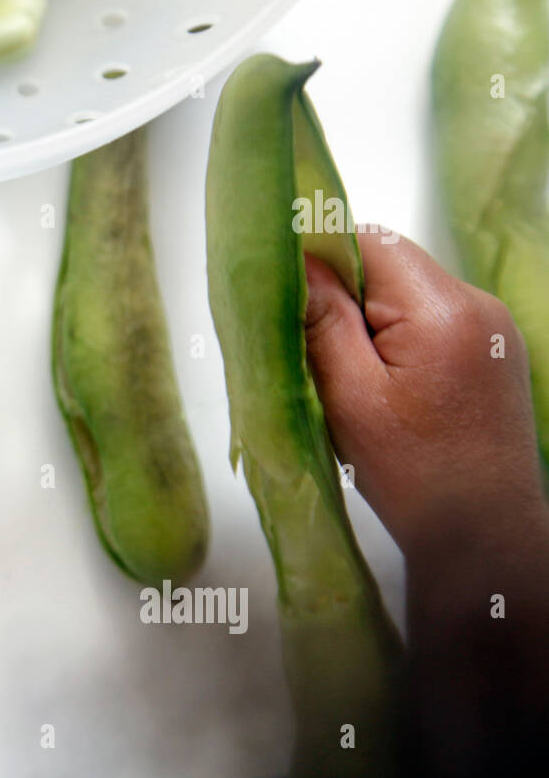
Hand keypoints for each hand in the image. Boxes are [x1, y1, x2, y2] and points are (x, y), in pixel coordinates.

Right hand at [303, 228, 548, 777]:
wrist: (484, 536)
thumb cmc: (415, 476)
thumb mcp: (350, 397)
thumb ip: (322, 322)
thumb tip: (295, 263)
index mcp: (444, 310)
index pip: (370, 241)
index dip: (319, 259)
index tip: (285, 296)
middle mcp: (478, 306)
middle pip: (389, 265)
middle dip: (342, 297)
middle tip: (313, 352)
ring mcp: (492, 329)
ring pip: (406, 295)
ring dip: (367, 322)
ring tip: (348, 380)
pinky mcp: (492, 353)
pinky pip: (429, 322)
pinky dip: (394, 341)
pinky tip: (381, 389)